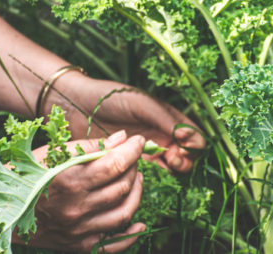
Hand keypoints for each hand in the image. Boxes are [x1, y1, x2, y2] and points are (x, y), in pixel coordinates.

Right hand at [24, 130, 144, 252]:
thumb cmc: (24, 175)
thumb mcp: (51, 154)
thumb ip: (89, 146)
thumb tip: (121, 138)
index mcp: (68, 180)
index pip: (114, 164)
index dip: (133, 150)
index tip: (139, 140)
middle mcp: (76, 207)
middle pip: (122, 186)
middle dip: (134, 167)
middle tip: (133, 157)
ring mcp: (78, 229)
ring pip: (124, 212)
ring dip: (136, 193)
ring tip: (135, 179)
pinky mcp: (78, 245)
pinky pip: (113, 244)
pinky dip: (131, 235)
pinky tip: (139, 223)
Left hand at [56, 76, 205, 172]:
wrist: (78, 107)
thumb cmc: (111, 98)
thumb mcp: (141, 103)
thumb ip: (165, 118)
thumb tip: (186, 135)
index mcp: (168, 118)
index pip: (193, 134)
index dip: (194, 142)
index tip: (183, 143)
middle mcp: (162, 135)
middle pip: (187, 154)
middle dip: (186, 158)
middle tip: (173, 157)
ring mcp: (149, 150)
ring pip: (173, 166)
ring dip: (175, 167)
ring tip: (166, 162)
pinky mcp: (133, 163)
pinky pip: (153, 173)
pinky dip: (158, 175)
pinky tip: (152, 169)